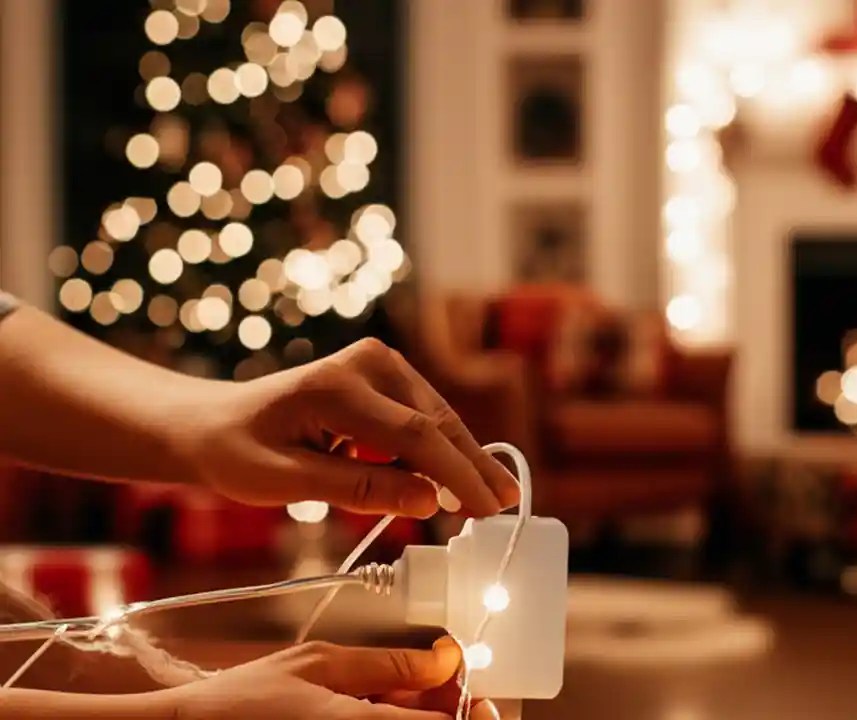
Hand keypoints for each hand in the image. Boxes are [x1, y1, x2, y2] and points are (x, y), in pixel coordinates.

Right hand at [164, 637, 497, 719]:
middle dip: (449, 712)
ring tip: (401, 691)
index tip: (479, 691)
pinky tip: (373, 707)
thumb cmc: (243, 702)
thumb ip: (387, 662)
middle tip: (439, 684)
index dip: (476, 710)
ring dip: (418, 715)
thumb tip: (444, 657)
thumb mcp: (318, 663)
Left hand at [177, 338, 519, 516]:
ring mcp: (378, 364)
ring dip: (464, 458)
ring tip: (494, 496)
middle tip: (508, 503)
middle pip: (436, 421)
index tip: (486, 509)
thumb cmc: (237, 453)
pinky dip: (442, 449)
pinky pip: (423, 417)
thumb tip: (428, 501)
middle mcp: (366, 363)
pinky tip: (461, 480)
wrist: (213, 422)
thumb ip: (357, 488)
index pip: (415, 434)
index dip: (457, 474)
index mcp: (335, 386)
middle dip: (474, 465)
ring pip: (437, 418)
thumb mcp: (282, 482)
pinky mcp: (384, 375)